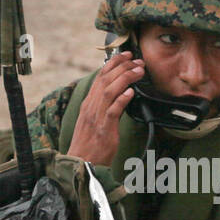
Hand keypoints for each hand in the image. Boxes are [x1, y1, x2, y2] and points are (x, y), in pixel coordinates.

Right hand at [66, 51, 145, 165]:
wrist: (81, 163)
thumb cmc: (90, 143)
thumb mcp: (94, 120)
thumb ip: (104, 106)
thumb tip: (120, 93)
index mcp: (88, 104)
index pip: (100, 77)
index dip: (113, 64)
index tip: (126, 56)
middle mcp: (91, 107)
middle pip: (105, 80)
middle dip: (122, 67)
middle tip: (137, 61)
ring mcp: (96, 118)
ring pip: (108, 91)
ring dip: (125, 78)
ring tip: (138, 71)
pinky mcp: (104, 130)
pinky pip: (113, 111)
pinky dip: (121, 100)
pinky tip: (131, 93)